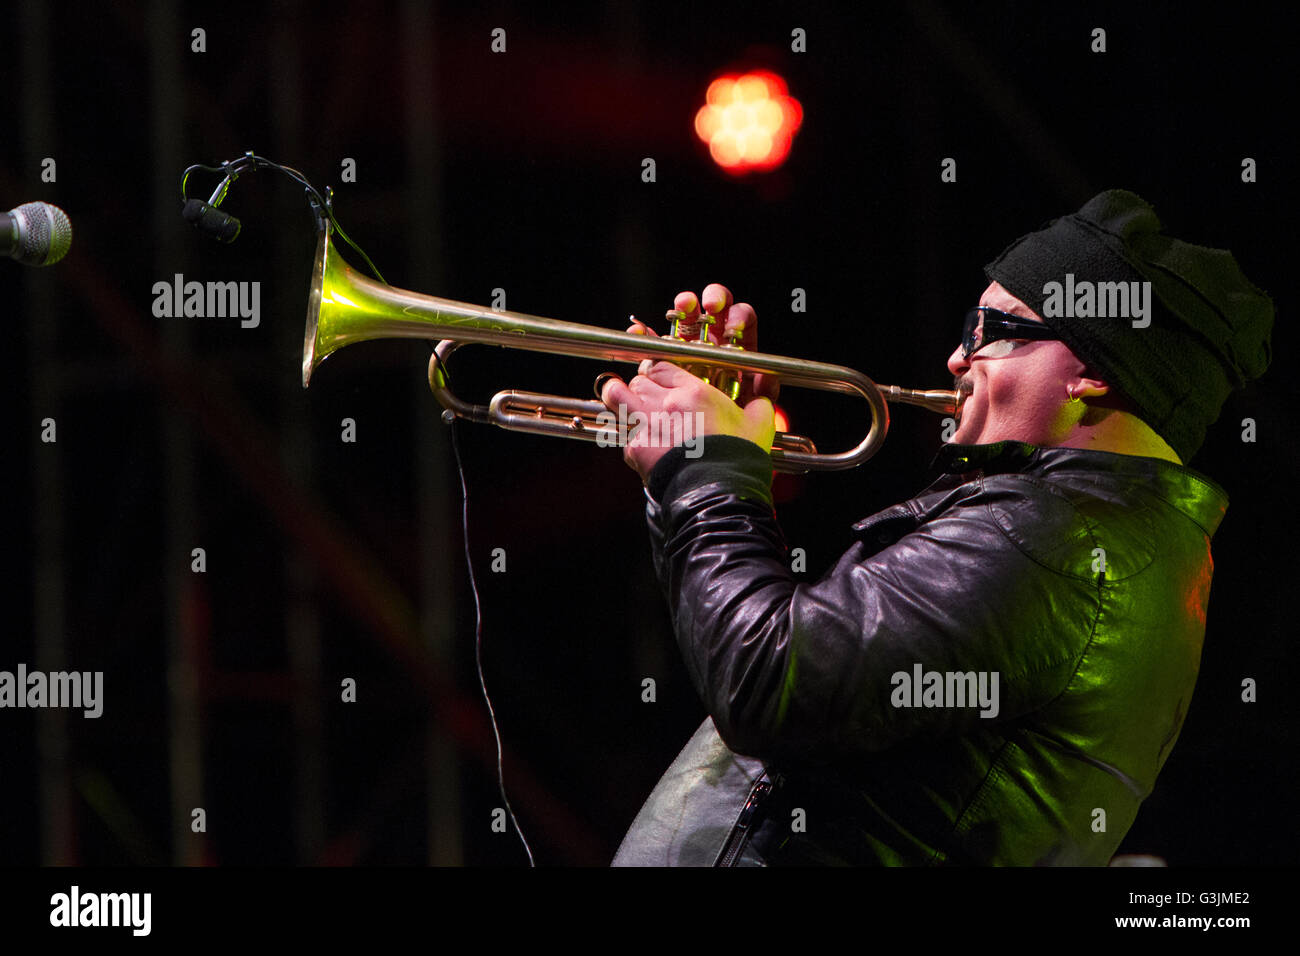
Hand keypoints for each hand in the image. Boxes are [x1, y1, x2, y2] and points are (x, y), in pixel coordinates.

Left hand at [601, 284, 776, 482]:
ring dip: (617, 397)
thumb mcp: (758, 425)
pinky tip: (639, 445)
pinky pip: (623, 436)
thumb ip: (758, 406)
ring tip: (620, 402)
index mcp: (695, 392)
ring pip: (615, 395)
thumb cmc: (738, 458)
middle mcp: (666, 403)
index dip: (657, 371)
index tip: (658, 377)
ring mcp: (648, 424)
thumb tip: (762, 402)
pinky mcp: (637, 449)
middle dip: (639, 385)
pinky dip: (629, 439)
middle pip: (638, 379)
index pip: (662, 366)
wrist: (719, 492)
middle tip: (645, 395)